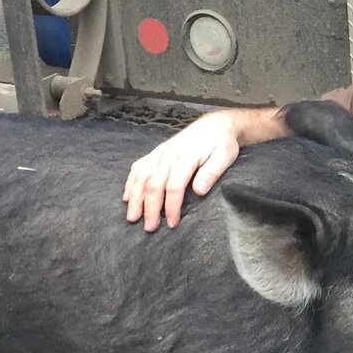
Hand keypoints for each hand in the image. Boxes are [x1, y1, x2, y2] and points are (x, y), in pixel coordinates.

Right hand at [122, 112, 241, 230]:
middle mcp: (168, 154)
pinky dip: (131, 183)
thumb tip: (198, 191)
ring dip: (135, 198)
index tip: (172, 223)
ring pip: (141, 176)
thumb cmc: (222, 143)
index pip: (174, 186)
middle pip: (153, 183)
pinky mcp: (156, 152)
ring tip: (132, 217)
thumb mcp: (225, 156)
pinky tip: (127, 197)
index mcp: (186, 156)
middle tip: (150, 228)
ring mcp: (160, 152)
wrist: (215, 124)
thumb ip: (212, 173)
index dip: (171, 206)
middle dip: (150, 208)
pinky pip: (138, 167)